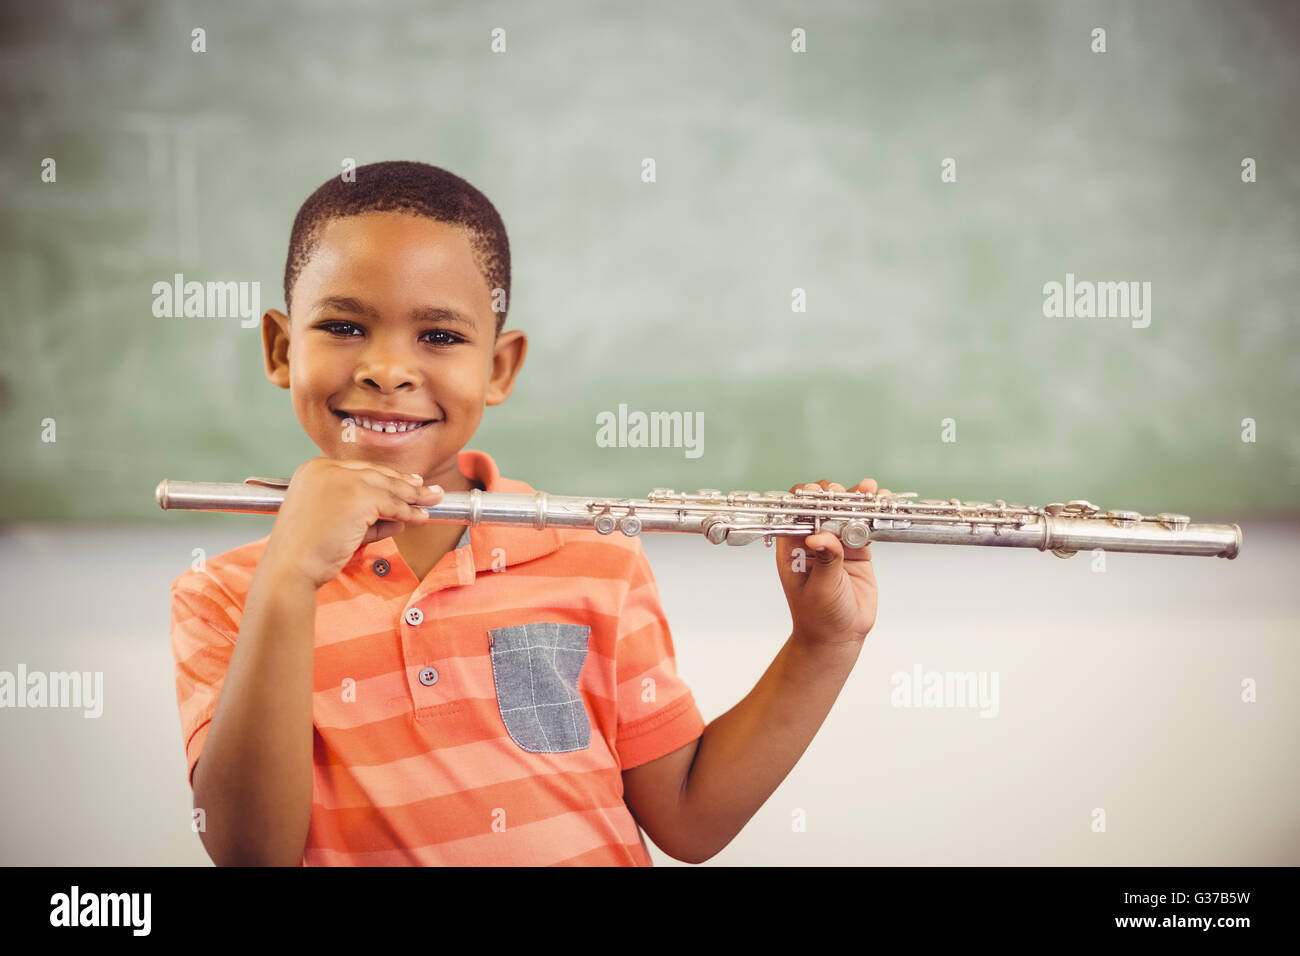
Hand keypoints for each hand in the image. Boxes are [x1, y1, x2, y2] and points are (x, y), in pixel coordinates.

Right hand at [262, 457, 443, 589]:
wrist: (291, 567)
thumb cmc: (306, 552)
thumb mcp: (336, 525)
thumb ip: (365, 518)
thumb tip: (398, 518)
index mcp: (314, 470)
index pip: (359, 470)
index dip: (386, 477)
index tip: (406, 481)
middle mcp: (325, 468)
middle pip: (376, 473)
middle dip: (405, 483)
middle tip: (427, 489)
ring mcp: (341, 479)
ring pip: (387, 486)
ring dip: (413, 496)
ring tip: (432, 501)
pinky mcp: (357, 495)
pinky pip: (391, 503)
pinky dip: (408, 511)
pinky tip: (419, 518)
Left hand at [773, 478, 884, 646]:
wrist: (840, 637)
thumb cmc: (820, 616)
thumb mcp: (821, 588)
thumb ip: (825, 561)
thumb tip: (819, 536)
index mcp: (793, 548)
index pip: (794, 514)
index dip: (805, 500)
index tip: (818, 494)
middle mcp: (813, 541)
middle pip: (821, 507)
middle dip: (833, 496)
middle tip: (844, 494)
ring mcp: (837, 544)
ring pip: (845, 512)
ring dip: (856, 499)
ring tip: (868, 489)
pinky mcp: (857, 550)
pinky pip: (864, 526)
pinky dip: (873, 514)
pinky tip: (880, 502)